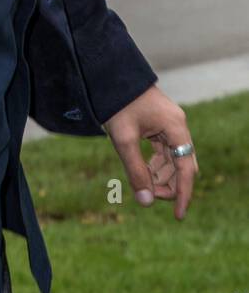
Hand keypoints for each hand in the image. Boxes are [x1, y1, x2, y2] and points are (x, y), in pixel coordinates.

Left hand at [103, 85, 197, 219]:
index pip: (186, 169)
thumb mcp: (123, 139)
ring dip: (161, 176)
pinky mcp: (159, 124)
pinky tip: (143, 172)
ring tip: (142, 184)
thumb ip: (135, 170)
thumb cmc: (116, 104)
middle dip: (169, 185)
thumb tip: (146, 202)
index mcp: (175, 127)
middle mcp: (177, 126)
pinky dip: (155, 164)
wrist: (107, 75)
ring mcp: (169, 125)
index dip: (183, 194)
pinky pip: (164, 151)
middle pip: (182, 166)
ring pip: (172, 160)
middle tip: (148, 195)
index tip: (178, 217)